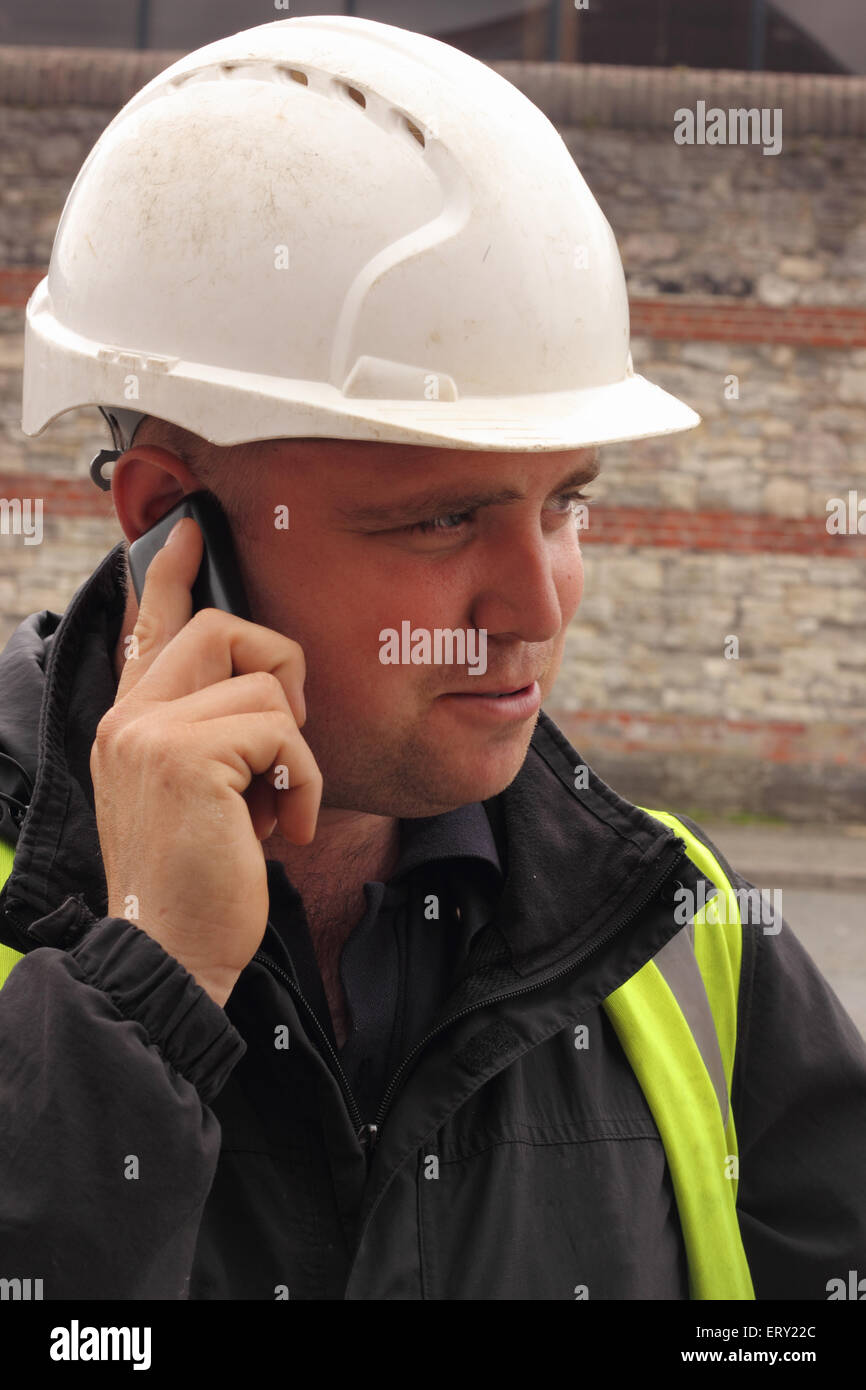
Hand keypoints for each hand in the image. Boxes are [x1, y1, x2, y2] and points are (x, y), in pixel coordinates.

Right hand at [90, 516, 321, 1006]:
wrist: (170, 955)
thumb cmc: (197, 881)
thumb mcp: (198, 797)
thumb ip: (213, 736)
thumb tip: (267, 692)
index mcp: (130, 723)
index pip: (148, 628)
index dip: (168, 575)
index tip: (185, 529)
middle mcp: (129, 717)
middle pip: (221, 626)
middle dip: (278, 667)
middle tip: (285, 737)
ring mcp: (149, 732)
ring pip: (266, 687)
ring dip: (296, 754)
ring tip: (275, 808)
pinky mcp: (186, 756)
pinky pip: (283, 732)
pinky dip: (305, 783)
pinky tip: (286, 830)